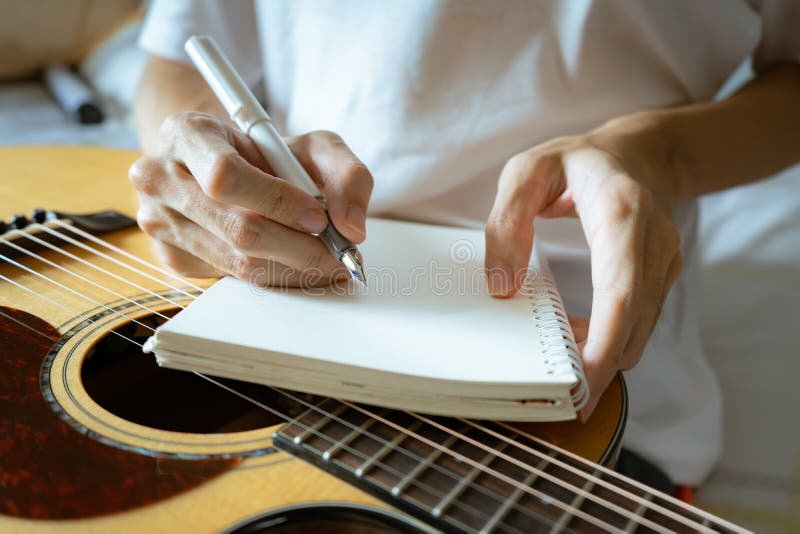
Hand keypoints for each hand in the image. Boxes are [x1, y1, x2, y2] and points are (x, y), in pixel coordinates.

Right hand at [129, 112, 371, 285]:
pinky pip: (232, 278)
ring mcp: (159, 220)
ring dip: (293, 268)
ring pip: (238, 262)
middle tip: (340, 254)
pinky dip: (276, 276)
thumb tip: (352, 227)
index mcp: (187, 133)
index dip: (278, 202)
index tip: (319, 218)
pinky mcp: (172, 255)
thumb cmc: (268, 154)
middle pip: (237, 228)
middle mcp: (160, 176)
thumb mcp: (314, 146)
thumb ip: (346, 174)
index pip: (226, 177)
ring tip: (327, 262)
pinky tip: (296, 265)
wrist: (227, 167)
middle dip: (300, 248)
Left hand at [484, 119, 682, 418]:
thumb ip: (506, 223)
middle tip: (565, 400)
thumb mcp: (525, 173)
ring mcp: (663, 264)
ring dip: (605, 356)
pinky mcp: (660, 279)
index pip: (621, 289)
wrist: (637, 156)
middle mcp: (653, 243)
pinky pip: (638, 322)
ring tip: (562, 372)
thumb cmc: (576, 162)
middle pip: (634, 321)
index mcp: (621, 212)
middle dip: (602, 366)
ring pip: (640, 329)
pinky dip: (611, 340)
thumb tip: (501, 285)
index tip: (585, 381)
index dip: (606, 341)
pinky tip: (577, 341)